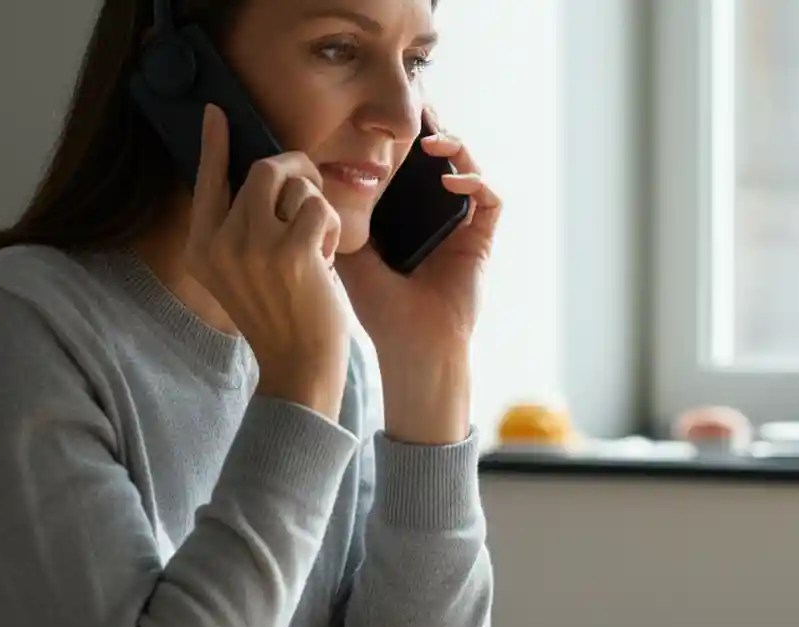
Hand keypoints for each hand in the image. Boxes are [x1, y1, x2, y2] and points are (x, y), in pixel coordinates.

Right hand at [187, 104, 348, 420]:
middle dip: (296, 171)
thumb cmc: (280, 315)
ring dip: (316, 204)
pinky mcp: (293, 254)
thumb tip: (264, 175)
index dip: (214, 144)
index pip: (206, 181)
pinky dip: (332, 226)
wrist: (298, 367)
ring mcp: (255, 248)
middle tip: (312, 192)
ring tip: (317, 241)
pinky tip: (327, 256)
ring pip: (293, 183)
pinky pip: (319, 207)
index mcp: (201, 247)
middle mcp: (221, 244)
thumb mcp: (242, 273)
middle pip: (262, 170)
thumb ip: (240, 229)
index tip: (217, 113)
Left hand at [335, 109, 501, 443]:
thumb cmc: (379, 310)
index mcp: (405, 220)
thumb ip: (337, 219)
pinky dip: (474, 181)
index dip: (399, 141)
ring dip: (455, 148)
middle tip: (416, 107)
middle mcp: (436, 219)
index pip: (406, 168)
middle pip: (440, 160)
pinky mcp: (481, 240)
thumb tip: (310, 179)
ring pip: (468, 169)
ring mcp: (461, 228)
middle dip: (431, 131)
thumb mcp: (348, 254)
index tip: (381, 120)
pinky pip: (488, 199)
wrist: (412, 347)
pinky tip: (449, 180)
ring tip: (432, 140)